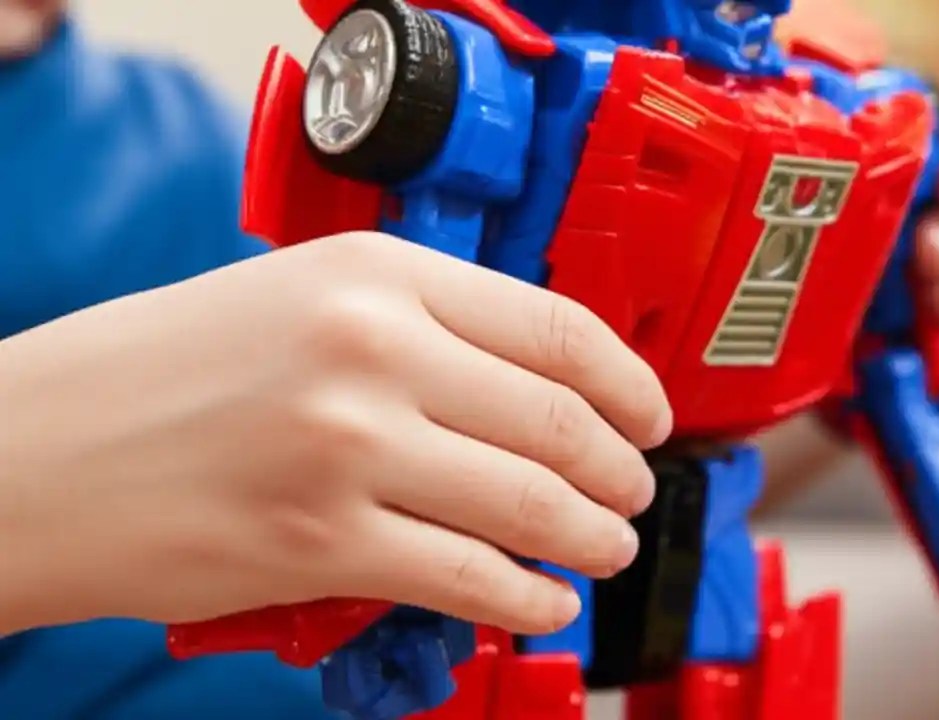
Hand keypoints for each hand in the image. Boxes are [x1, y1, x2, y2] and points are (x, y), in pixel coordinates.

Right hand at [0, 233, 670, 635]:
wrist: (41, 449)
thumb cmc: (169, 370)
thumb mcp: (304, 295)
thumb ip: (423, 323)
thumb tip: (537, 379)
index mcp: (379, 274)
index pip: (557, 326)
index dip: (629, 382)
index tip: (651, 416)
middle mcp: (374, 350)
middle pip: (560, 420)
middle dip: (620, 471)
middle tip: (632, 493)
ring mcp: (351, 448)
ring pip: (529, 504)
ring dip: (588, 538)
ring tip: (602, 548)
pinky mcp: (323, 542)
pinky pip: (469, 576)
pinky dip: (526, 595)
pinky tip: (543, 599)